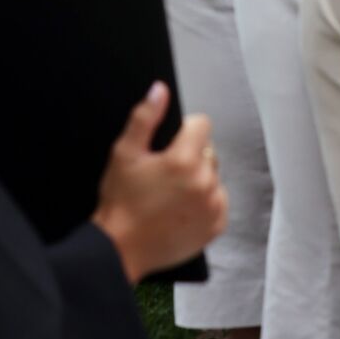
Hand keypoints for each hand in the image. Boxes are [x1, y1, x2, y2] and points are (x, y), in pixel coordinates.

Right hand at [92, 82, 227, 282]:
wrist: (122, 248)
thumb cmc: (121, 201)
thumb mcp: (124, 153)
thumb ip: (145, 117)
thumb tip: (160, 89)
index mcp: (184, 160)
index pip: (202, 124)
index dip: (184, 129)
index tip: (169, 143)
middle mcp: (205, 182)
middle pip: (208, 150)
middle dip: (190, 154)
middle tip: (165, 171)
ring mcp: (212, 207)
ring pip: (214, 176)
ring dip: (199, 178)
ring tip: (172, 192)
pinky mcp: (215, 227)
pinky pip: (218, 201)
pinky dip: (205, 201)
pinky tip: (181, 208)